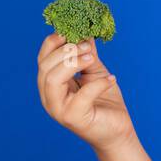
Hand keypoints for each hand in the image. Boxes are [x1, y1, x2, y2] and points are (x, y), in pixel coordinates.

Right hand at [37, 33, 135, 153]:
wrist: (118, 130)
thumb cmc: (104, 101)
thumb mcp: (95, 71)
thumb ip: (87, 54)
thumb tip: (85, 31)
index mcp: (51, 84)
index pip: (42, 59)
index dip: (54, 42)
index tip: (72, 30)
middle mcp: (49, 97)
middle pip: (45, 67)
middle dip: (66, 52)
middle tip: (86, 47)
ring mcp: (58, 109)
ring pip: (52, 80)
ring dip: (72, 63)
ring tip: (91, 58)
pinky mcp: (73, 119)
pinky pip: (82, 96)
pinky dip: (97, 84)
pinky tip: (111, 78)